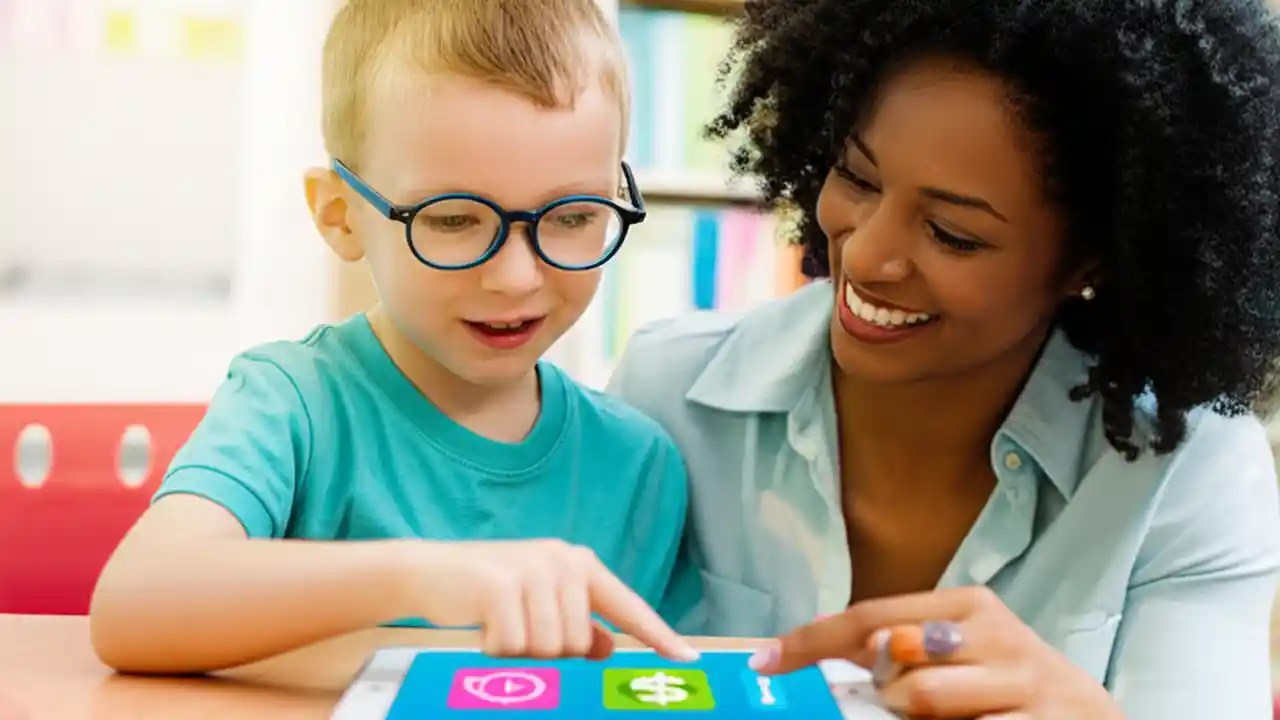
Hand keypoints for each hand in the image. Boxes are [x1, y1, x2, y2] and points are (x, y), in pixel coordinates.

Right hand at [402, 539, 698, 661]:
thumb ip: (576, 621)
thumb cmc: (489, 593)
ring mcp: (531, 570)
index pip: (627, 605)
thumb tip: (608, 648)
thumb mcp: (539, 602)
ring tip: (500, 628)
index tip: (688, 658)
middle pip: (578, 643)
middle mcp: (561, 561)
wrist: (429, 571)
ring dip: (521, 653)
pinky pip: (515, 646)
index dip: (657, 635)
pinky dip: (497, 649)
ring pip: (549, 649)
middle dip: (549, 654)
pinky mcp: (500, 586)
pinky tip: (484, 627)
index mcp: (578, 563)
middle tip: (519, 632)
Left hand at [749, 587, 1122, 718]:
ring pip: (923, 701)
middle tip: (892, 703)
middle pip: (897, 660)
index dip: (812, 640)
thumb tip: (817, 660)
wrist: (1095, 717)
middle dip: (881, 691)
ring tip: (943, 718)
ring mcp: (1023, 685)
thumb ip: (900, 648)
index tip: (765, 661)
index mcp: (967, 607)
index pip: (871, 616)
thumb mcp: (961, 650)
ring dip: (912, 719)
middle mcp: (997, 637)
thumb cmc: (1009, 683)